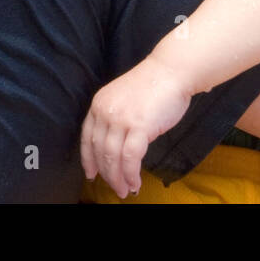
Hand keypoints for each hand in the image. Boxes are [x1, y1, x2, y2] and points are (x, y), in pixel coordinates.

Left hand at [80, 55, 192, 198]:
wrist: (172, 71)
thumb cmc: (154, 85)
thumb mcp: (123, 98)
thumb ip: (116, 118)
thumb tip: (115, 148)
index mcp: (99, 104)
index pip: (87, 137)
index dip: (88, 159)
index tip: (91, 173)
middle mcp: (106, 111)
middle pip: (99, 151)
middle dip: (106, 174)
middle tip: (115, 188)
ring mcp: (121, 118)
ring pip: (113, 157)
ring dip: (118, 178)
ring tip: (125, 190)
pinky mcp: (139, 126)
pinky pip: (130, 157)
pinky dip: (131, 174)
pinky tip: (136, 181)